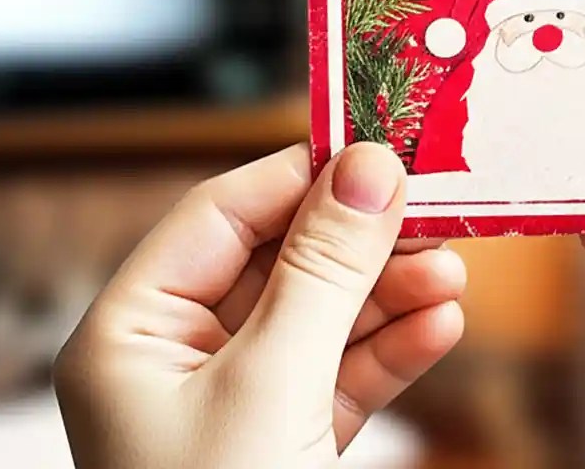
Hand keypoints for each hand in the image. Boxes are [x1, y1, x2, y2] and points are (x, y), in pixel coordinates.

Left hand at [54, 143, 465, 468]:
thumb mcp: (270, 386)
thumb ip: (323, 273)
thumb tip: (368, 169)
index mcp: (131, 336)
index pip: (221, 216)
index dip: (302, 173)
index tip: (381, 145)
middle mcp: (178, 362)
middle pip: (283, 264)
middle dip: (364, 240)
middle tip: (436, 207)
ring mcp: (237, 405)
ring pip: (325, 319)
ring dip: (392, 293)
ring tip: (453, 272)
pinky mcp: (289, 443)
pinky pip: (346, 377)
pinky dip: (395, 350)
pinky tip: (441, 324)